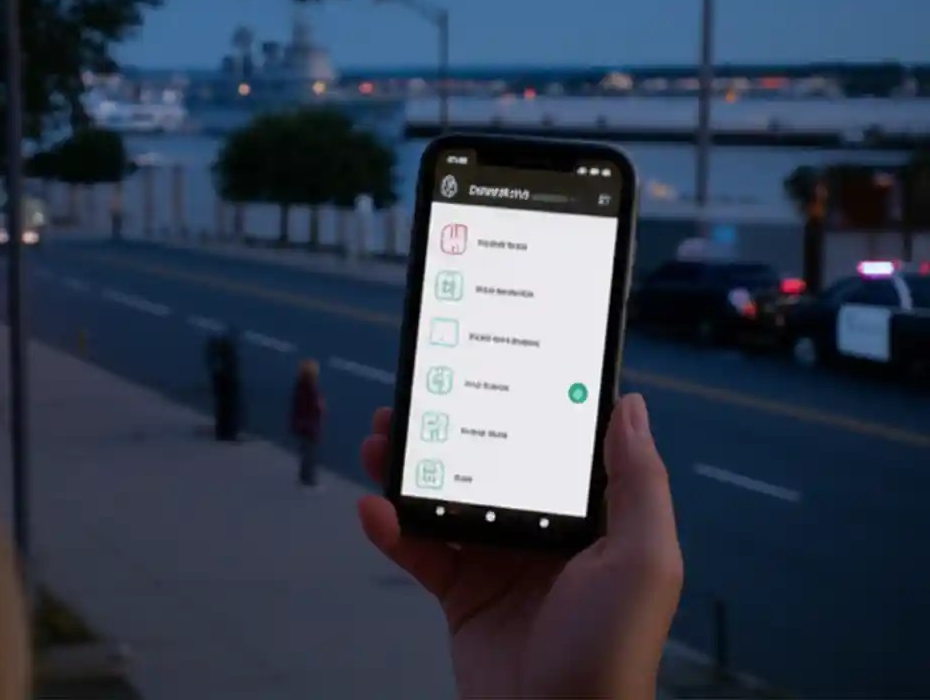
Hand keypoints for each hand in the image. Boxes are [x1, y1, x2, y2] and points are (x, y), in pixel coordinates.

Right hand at [357, 394, 682, 698]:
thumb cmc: (612, 650)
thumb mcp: (643, 560)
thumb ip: (638, 482)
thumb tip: (630, 405)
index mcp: (592, 520)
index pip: (554, 448)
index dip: (523, 406)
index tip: (493, 364)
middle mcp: (544, 534)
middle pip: (489, 465)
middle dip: (450, 432)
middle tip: (413, 402)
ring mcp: (498, 564)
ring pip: (447, 499)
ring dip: (410, 470)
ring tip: (380, 441)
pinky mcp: (460, 596)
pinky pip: (420, 551)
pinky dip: (391, 529)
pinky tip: (371, 509)